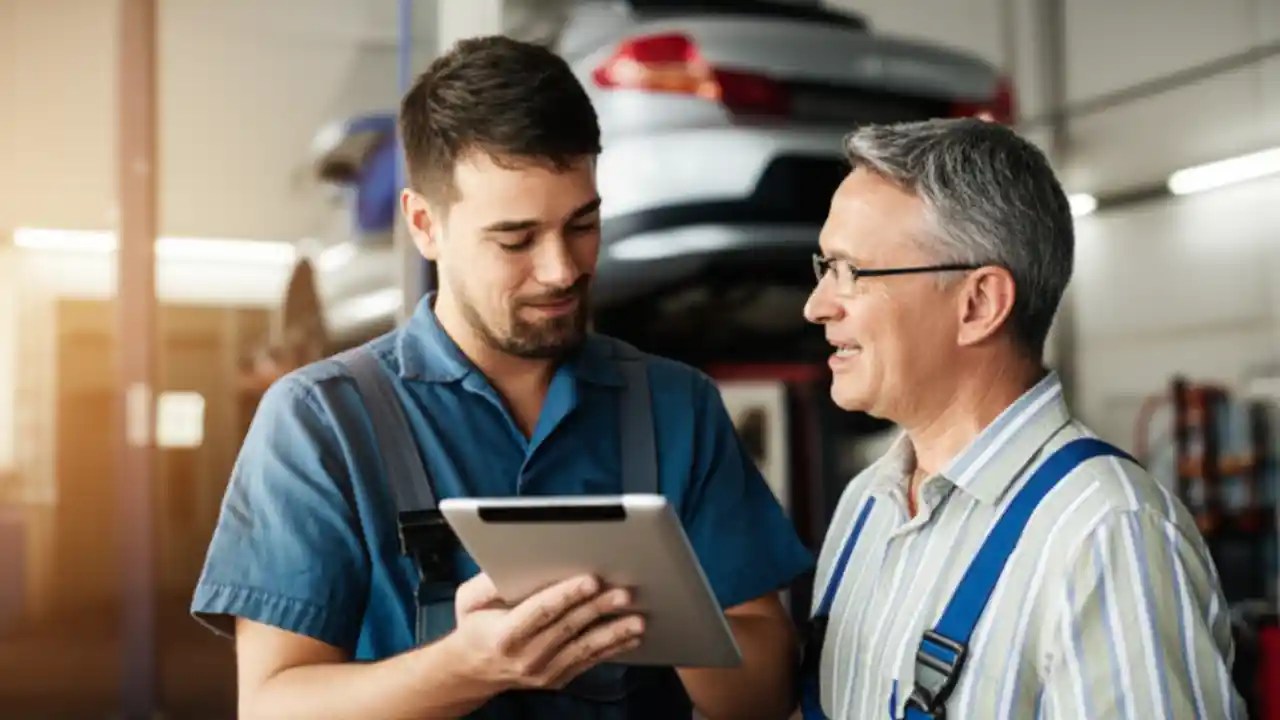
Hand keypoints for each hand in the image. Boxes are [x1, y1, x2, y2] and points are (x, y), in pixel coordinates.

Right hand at [448, 573, 644, 691]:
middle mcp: (525, 658)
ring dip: (613, 633)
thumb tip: (512, 563)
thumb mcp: (468, 600)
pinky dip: (612, 648)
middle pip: (568, 627)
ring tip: (637, 619)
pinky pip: (588, 661)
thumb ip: (488, 582)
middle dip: (598, 608)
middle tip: (623, 592)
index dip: (566, 595)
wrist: (472, 670)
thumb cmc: (475, 626)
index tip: (590, 580)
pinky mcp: (557, 679)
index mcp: (504, 634)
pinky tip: (630, 636)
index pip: (540, 611)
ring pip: (584, 648)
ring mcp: (543, 673)